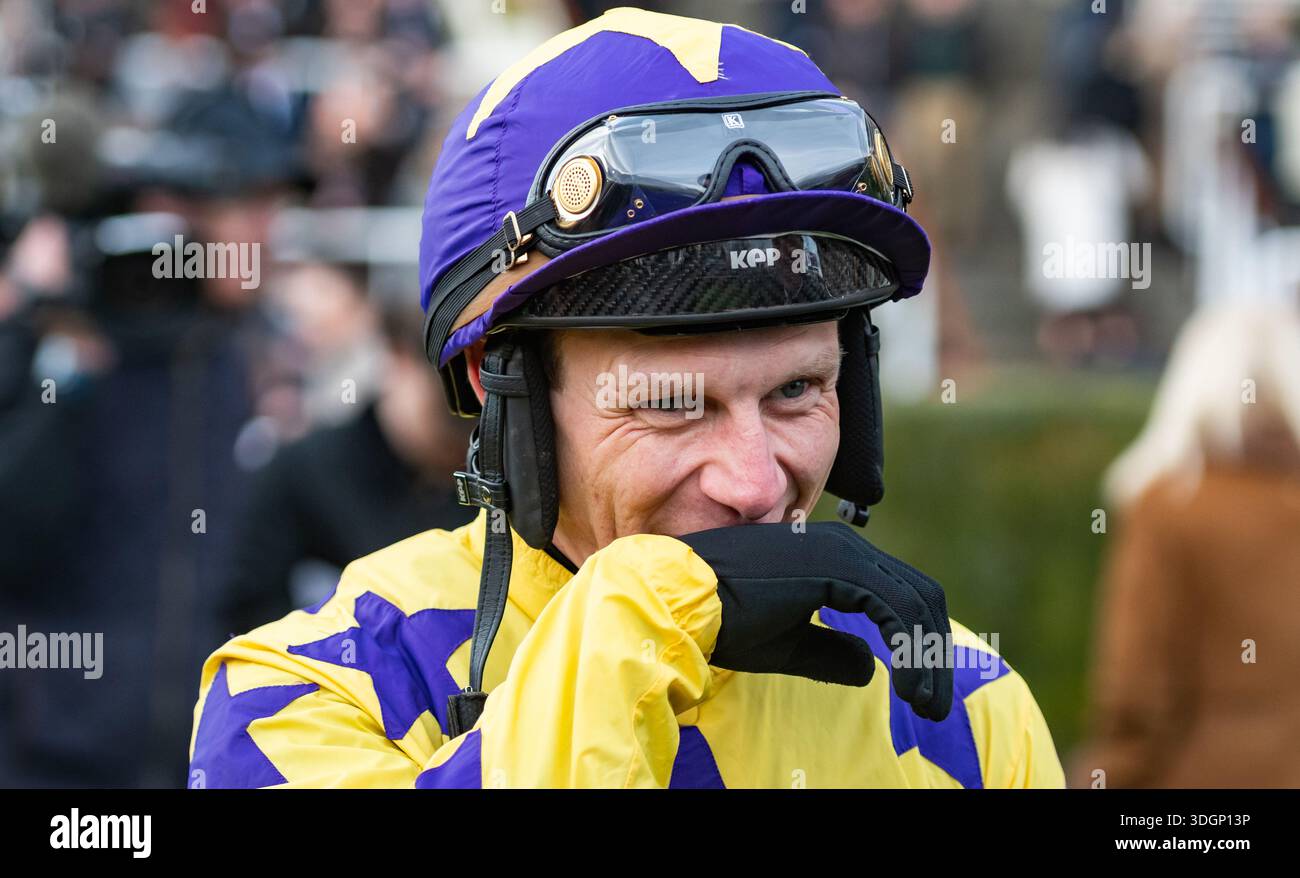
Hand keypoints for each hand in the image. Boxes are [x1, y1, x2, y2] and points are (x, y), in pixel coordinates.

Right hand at [679, 521, 952, 720]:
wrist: (684, 600)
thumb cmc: (723, 619)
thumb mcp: (788, 642)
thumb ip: (829, 650)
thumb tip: (870, 667)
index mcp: (835, 556)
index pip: (901, 595)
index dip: (920, 643)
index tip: (922, 693)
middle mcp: (846, 545)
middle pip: (919, 595)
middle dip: (934, 652)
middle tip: (934, 706)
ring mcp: (846, 552)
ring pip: (917, 602)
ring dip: (929, 658)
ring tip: (928, 706)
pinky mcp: (842, 569)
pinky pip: (899, 610)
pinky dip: (913, 652)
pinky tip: (910, 690)